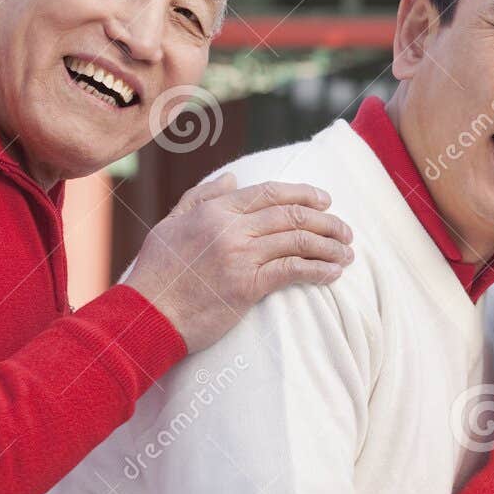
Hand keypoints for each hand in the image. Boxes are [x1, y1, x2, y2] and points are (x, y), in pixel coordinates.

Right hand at [125, 173, 353, 353]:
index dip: (304, 193)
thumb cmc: (157, 273)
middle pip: (291, 215)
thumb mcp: (171, 224)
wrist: (145, 314)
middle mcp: (231, 227)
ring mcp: (240, 256)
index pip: (270, 192)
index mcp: (215, 210)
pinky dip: (319, 270)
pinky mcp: (247, 286)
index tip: (326, 201)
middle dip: (326, 221)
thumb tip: (233, 179)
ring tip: (348, 253)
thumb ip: (202, 197)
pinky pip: (293, 271)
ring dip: (329, 246)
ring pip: (298, 240)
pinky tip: (333, 273)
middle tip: (346, 231)